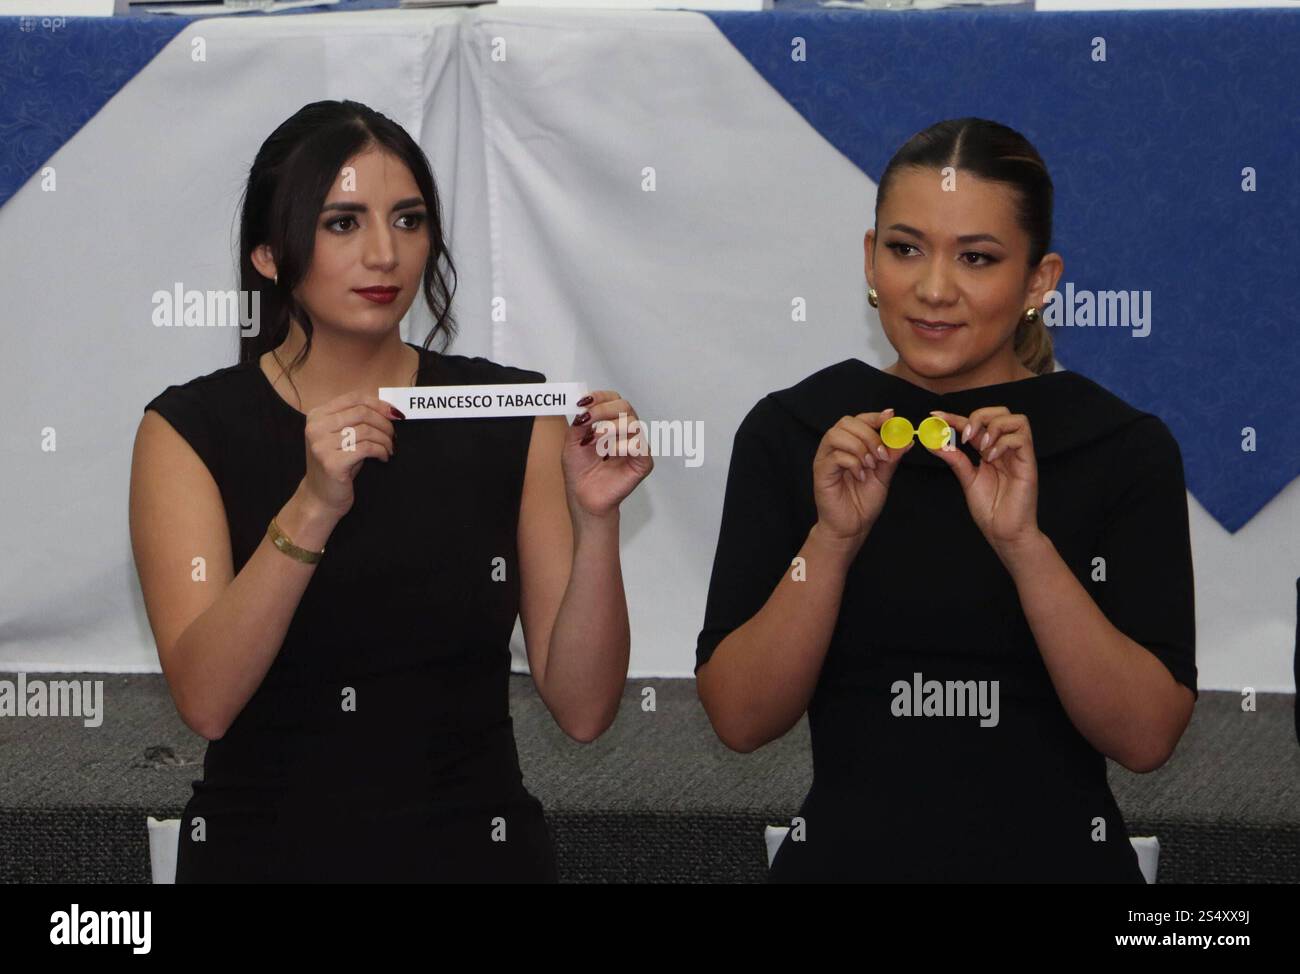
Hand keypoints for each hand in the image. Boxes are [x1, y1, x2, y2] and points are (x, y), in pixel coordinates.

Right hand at [300, 392, 398, 518]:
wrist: (320, 497)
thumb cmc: (337, 464)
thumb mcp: (343, 436)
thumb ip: (356, 419)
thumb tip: (388, 408)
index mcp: (316, 415)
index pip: (354, 398)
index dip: (378, 404)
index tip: (394, 414)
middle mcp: (315, 428)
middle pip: (362, 412)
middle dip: (384, 423)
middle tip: (393, 435)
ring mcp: (321, 446)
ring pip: (366, 431)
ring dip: (385, 439)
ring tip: (390, 449)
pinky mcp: (332, 463)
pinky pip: (367, 448)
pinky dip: (381, 451)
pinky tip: (384, 458)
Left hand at [564, 391, 652, 517]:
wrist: (583, 497)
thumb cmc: (580, 471)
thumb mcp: (572, 442)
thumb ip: (579, 423)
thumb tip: (583, 407)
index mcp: (612, 422)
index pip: (613, 399)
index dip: (600, 397)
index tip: (583, 402)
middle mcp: (626, 431)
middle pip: (625, 407)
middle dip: (602, 411)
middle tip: (586, 421)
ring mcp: (636, 446)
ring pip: (632, 423)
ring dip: (609, 429)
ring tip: (594, 442)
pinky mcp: (643, 462)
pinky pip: (639, 445)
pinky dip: (621, 446)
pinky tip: (608, 453)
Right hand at [812, 409, 910, 545]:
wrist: (852, 527)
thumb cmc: (863, 502)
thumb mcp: (884, 475)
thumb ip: (891, 456)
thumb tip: (906, 438)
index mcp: (850, 444)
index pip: (859, 420)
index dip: (875, 416)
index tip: (891, 417)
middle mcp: (835, 447)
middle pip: (847, 422)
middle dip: (869, 434)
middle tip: (882, 454)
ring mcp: (826, 458)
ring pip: (837, 435)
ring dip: (860, 447)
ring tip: (870, 465)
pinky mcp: (821, 471)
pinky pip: (835, 456)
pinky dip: (853, 463)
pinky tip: (860, 476)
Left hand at [924, 407, 1040, 553]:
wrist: (1004, 532)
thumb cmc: (989, 508)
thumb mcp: (967, 479)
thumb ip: (954, 458)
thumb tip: (932, 441)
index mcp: (990, 451)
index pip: (975, 424)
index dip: (955, 417)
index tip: (935, 415)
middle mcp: (1006, 449)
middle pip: (1002, 412)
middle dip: (980, 416)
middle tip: (966, 436)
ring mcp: (1019, 455)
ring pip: (1017, 419)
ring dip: (994, 427)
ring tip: (982, 449)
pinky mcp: (1029, 464)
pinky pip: (1022, 439)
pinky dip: (1003, 443)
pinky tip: (992, 457)